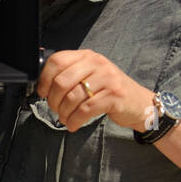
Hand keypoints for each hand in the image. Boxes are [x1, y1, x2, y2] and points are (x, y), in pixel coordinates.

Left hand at [35, 49, 155, 133]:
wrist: (139, 103)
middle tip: (55, 109)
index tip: (42, 92)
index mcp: (87, 56)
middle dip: (53, 100)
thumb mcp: (90, 76)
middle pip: (62, 81)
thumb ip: (70, 74)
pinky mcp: (114, 95)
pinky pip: (85, 110)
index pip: (57, 60)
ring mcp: (107, 78)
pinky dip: (75, 120)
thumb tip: (41, 81)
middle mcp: (97, 63)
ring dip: (64, 113)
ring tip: (65, 119)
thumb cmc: (108, 91)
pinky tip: (74, 125)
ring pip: (72, 98)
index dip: (44, 79)